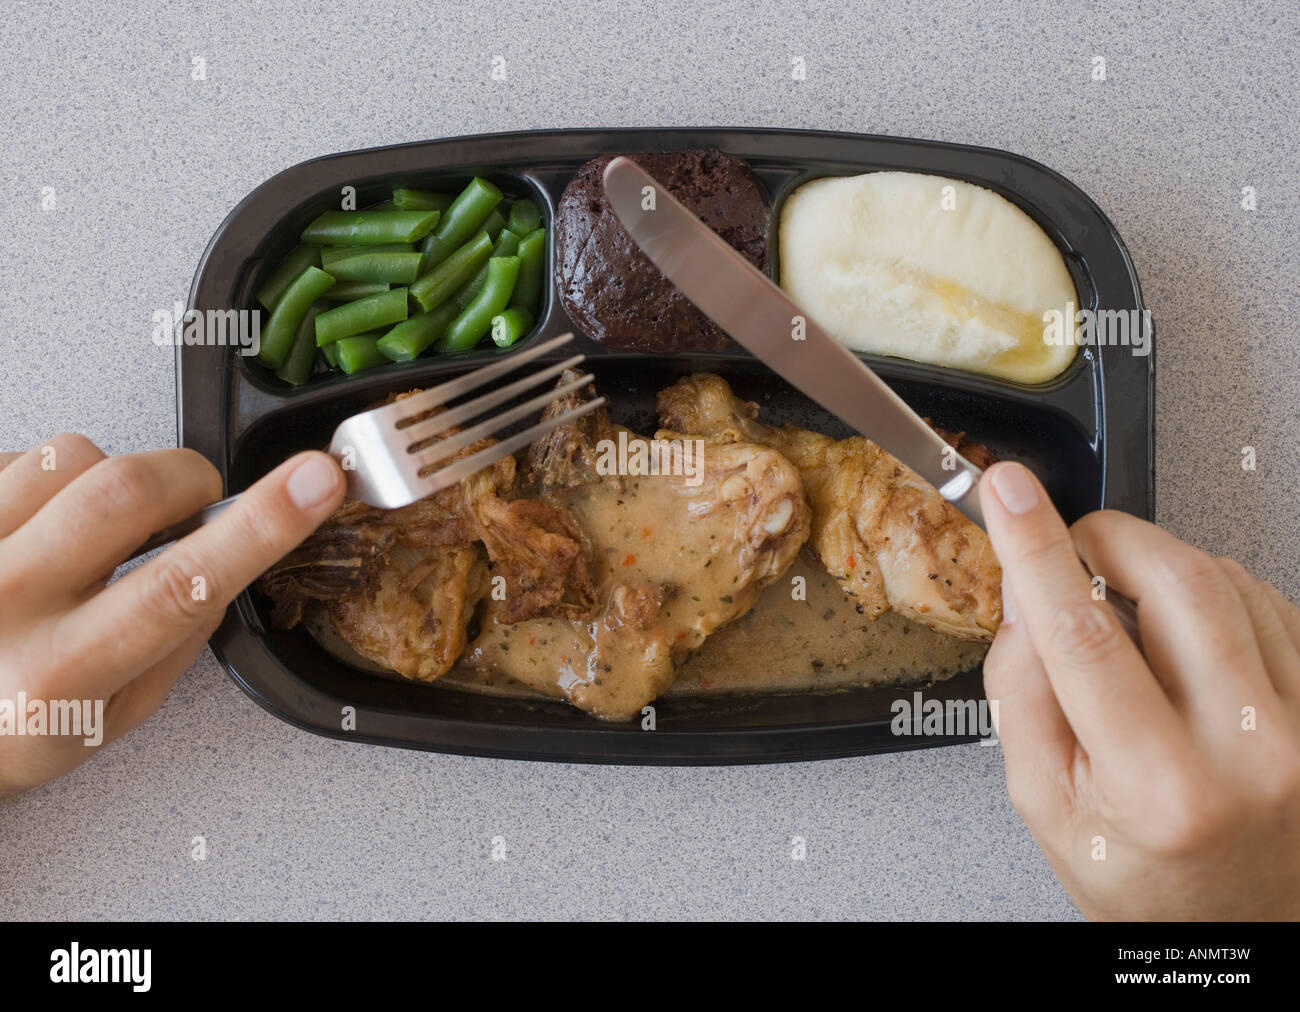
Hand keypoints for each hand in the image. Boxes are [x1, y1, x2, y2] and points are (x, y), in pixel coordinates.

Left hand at [0, 435, 344, 797]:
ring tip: (90, 528)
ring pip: (71, 455)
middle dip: (187, 479)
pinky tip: (37, 524)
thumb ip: (175, 642)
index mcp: (59, 677)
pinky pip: (18, 451)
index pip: (181, 586)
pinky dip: (49, 477)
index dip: (261, 525)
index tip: (317, 482)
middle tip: (192, 502)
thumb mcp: (109, 719)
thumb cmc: (5, 728)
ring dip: (108, 480)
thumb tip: (228, 556)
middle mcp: (1, 606)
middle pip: (125, 490)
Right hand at [979, 461, 1299, 919]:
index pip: (1083, 638)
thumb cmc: (1145, 877)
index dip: (1035, 549)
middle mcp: (1249, 750)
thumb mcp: (1046, 807)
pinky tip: (1178, 627)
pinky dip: (1208, 588)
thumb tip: (1023, 598)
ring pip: (1225, 578)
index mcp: (1160, 788)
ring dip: (1155, 566)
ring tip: (1124, 613)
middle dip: (1106, 539)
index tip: (1007, 493)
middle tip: (1071, 548)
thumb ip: (1023, 697)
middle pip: (1176, 582)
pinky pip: (1266, 597)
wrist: (1240, 922)